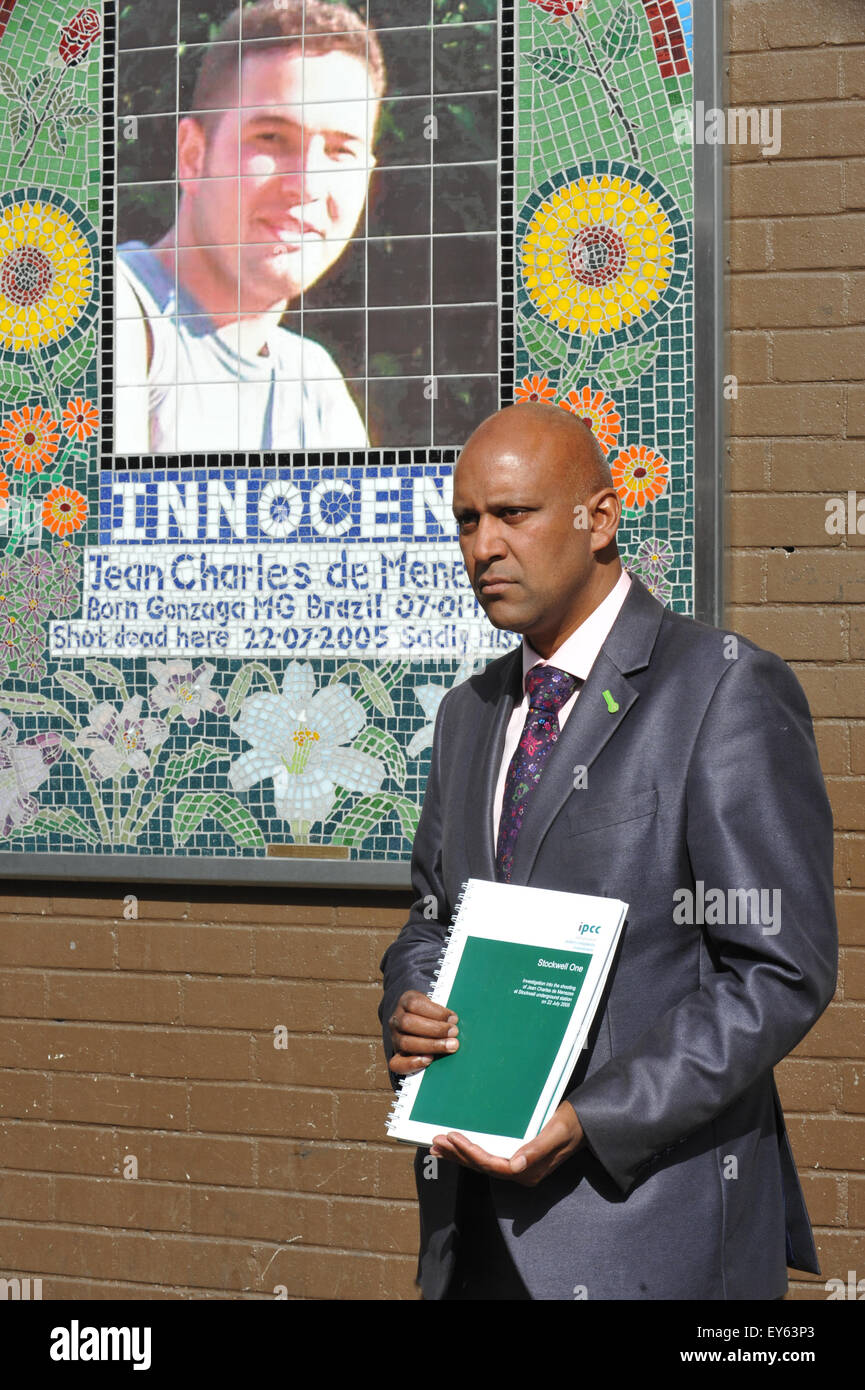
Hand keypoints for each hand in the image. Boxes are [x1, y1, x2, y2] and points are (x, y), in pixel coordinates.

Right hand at [388, 990, 458, 1076]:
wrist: (417, 1023)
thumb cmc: (432, 1013)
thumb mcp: (434, 1004)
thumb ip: (442, 1012)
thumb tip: (455, 1021)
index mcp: (406, 1000)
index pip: (415, 1004)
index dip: (435, 1012)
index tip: (453, 1018)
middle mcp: (396, 1019)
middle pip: (408, 1023)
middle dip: (435, 1029)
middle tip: (454, 1033)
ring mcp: (394, 1037)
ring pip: (405, 1042)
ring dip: (431, 1045)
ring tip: (451, 1046)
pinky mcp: (396, 1054)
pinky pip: (396, 1063)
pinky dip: (412, 1063)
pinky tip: (429, 1059)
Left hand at [429, 1101, 583, 1185]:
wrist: (585, 1124)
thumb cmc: (573, 1125)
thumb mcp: (557, 1132)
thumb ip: (537, 1149)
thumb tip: (516, 1166)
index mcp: (529, 1170)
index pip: (492, 1165)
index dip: (470, 1153)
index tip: (453, 1137)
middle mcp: (521, 1173)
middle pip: (482, 1166)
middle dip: (458, 1154)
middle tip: (436, 1141)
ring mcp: (518, 1168)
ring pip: (482, 1164)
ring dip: (459, 1155)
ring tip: (437, 1146)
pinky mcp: (517, 1159)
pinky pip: (488, 1158)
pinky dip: (469, 1153)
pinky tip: (456, 1148)